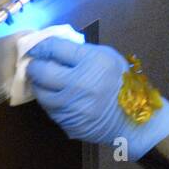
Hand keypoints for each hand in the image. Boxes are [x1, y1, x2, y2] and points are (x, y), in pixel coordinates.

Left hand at [26, 38, 168, 160]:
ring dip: (39, 85)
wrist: (134, 120)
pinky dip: (50, 101)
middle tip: (35, 64)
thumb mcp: (108, 58)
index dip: (41, 46)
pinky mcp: (68, 122)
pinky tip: (57, 97)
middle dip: (34, 66)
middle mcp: (80, 83)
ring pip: (41, 92)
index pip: (55, 48)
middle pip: (42, 70)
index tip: (36, 48)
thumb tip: (54, 48)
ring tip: (44, 81)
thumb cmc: (122, 84)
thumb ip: (82, 52)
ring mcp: (72, 106)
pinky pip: (50, 109)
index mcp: (92, 62)